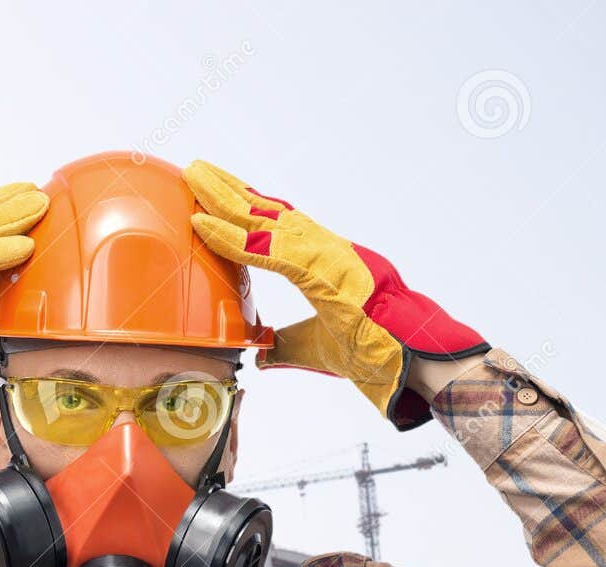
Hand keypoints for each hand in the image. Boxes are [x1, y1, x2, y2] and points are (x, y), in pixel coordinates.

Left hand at [183, 160, 487, 429]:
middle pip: (266, 210)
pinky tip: (204, 225)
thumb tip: (262, 354)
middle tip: (196, 169)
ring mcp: (323, 253)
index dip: (245, 210)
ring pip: (263, 218)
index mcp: (323, 262)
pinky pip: (266, 250)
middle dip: (229, 189)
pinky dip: (233, 238)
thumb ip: (287, 346)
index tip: (217, 194)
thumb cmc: (374, 349)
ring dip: (224, 198)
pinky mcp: (321, 269)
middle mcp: (322, 247)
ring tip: (194, 177)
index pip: (276, 228)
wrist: (411, 357)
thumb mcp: (315, 347)